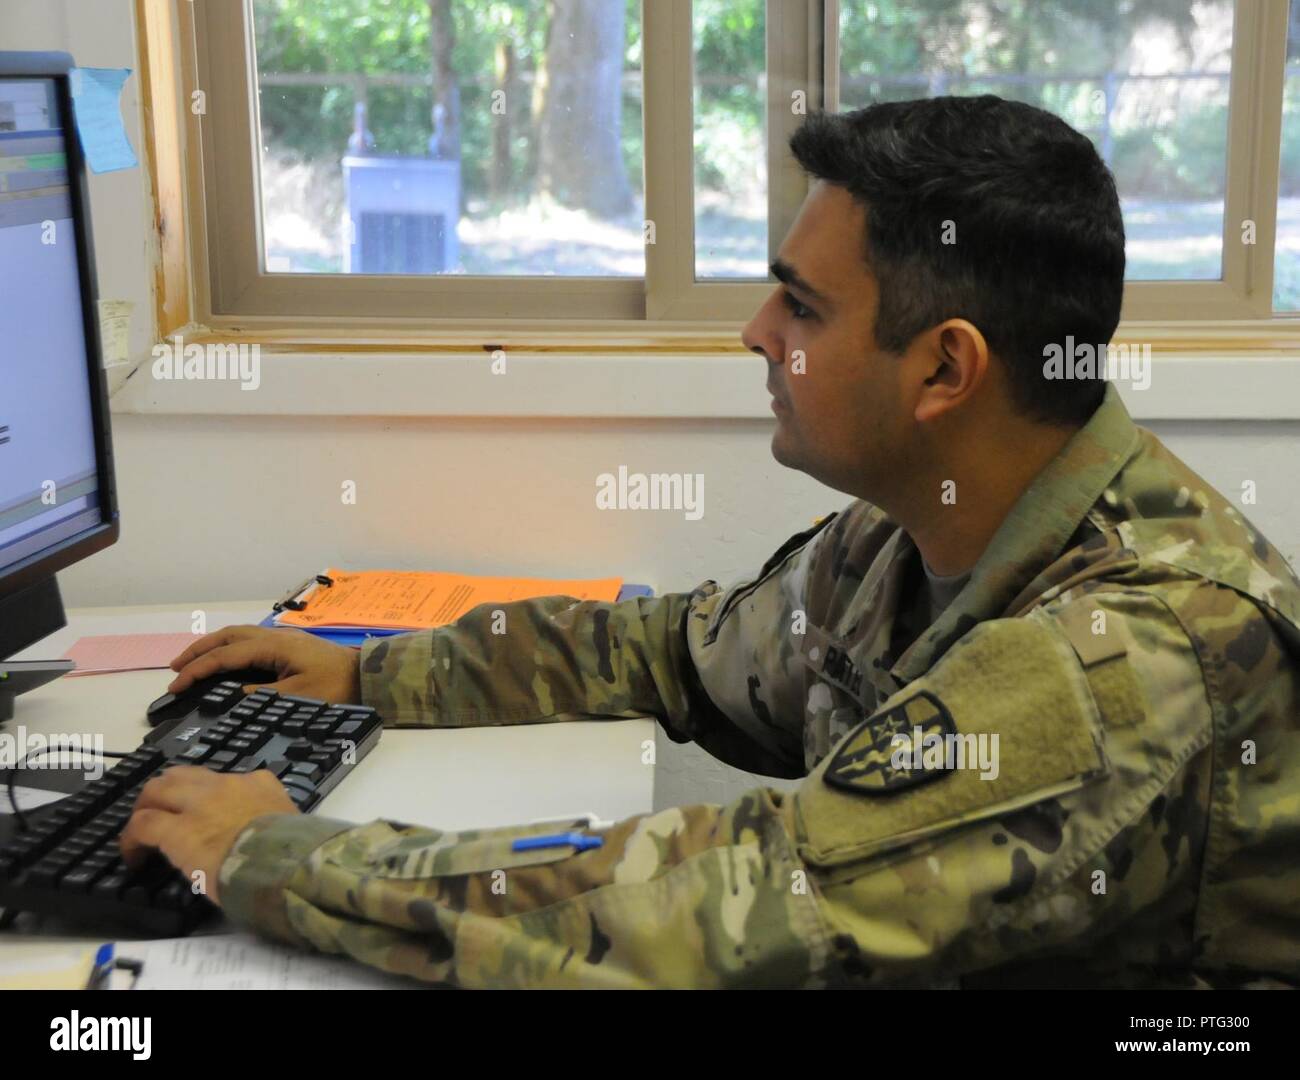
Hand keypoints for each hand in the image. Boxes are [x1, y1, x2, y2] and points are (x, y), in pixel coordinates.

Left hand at [119, 766, 298, 906]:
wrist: (286, 861)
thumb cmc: (294, 849)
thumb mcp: (291, 824)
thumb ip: (274, 822)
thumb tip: (267, 839)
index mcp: (259, 784)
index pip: (225, 780)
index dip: (207, 795)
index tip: (203, 813)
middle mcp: (225, 785)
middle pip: (183, 776)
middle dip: (167, 791)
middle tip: (160, 812)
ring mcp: (198, 804)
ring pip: (158, 789)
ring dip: (148, 806)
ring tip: (141, 828)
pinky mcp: (176, 830)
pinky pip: (142, 825)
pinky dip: (132, 838)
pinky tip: (134, 856)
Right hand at [168, 624, 361, 701]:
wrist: (366, 674)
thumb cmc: (337, 686)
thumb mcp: (299, 696)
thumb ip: (263, 694)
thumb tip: (234, 694)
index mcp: (273, 647)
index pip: (225, 657)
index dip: (198, 670)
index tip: (176, 685)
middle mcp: (273, 637)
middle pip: (226, 638)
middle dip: (198, 652)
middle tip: (175, 669)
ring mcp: (281, 638)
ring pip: (237, 635)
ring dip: (212, 646)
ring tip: (192, 662)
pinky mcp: (288, 644)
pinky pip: (248, 640)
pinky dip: (229, 647)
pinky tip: (225, 659)